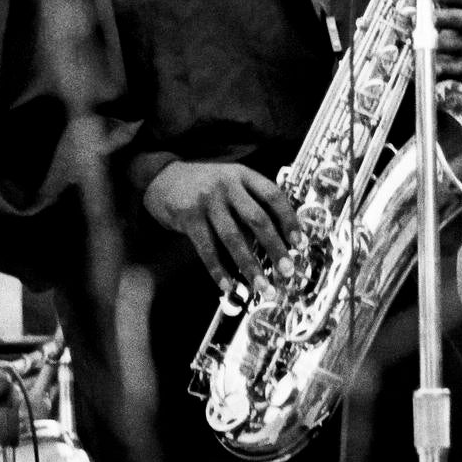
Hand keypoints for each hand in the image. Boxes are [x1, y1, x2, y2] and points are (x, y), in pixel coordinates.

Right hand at [143, 160, 294, 290]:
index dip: (289, 220)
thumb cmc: (205, 185)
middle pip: (257, 219)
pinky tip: (228, 285)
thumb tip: (276, 240)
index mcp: (243, 174)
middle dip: (275, 248)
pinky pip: (207, 248)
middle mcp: (227, 185)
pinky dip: (218, 270)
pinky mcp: (188, 216)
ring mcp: (207, 200)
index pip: (273, 196)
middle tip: (287, 271)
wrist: (162, 177)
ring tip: (261, 286)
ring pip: (234, 238)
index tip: (300, 243)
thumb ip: (251, 202)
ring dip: (249, 266)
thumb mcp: (231, 181)